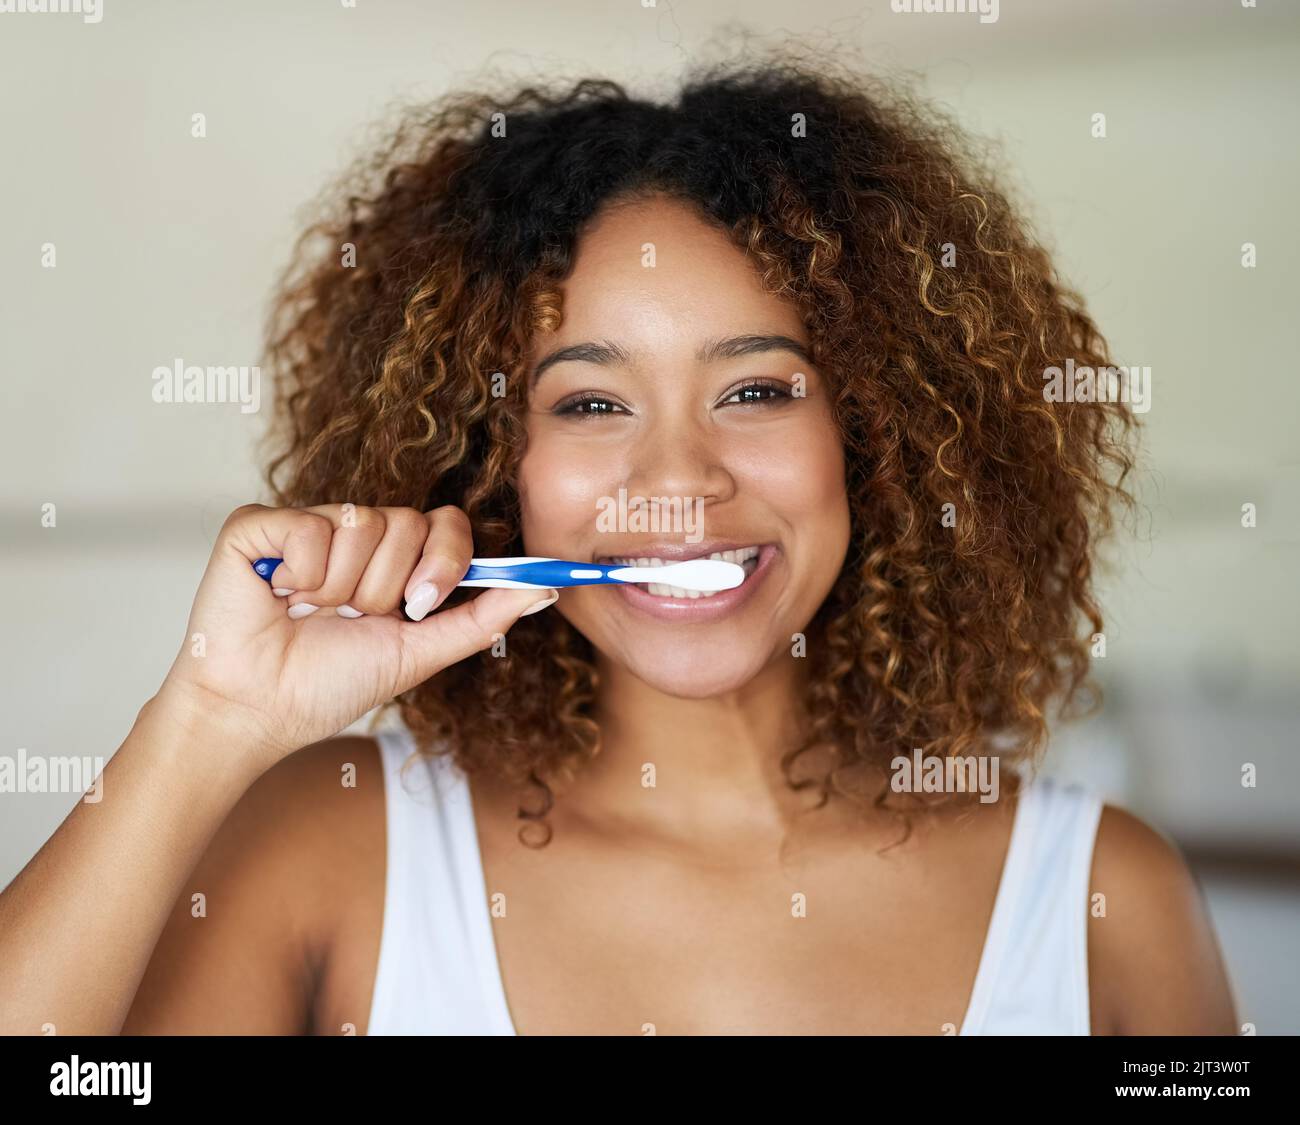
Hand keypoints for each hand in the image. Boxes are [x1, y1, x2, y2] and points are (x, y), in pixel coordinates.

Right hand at [154, 503, 557, 767]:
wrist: (259, 711)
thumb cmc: (330, 685)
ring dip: (340, 588)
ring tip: (308, 613)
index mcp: (395, 560)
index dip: (443, 560)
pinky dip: (300, 574)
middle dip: (384, 588)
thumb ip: (482, 618)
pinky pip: (310, 526)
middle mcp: (355, 533)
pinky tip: (278, 596)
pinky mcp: (258, 526)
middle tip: (349, 618)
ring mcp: (308, 524)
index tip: (419, 607)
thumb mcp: (421, 652)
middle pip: (408, 523)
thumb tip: (547, 590)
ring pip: (361, 523)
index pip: (446, 522)